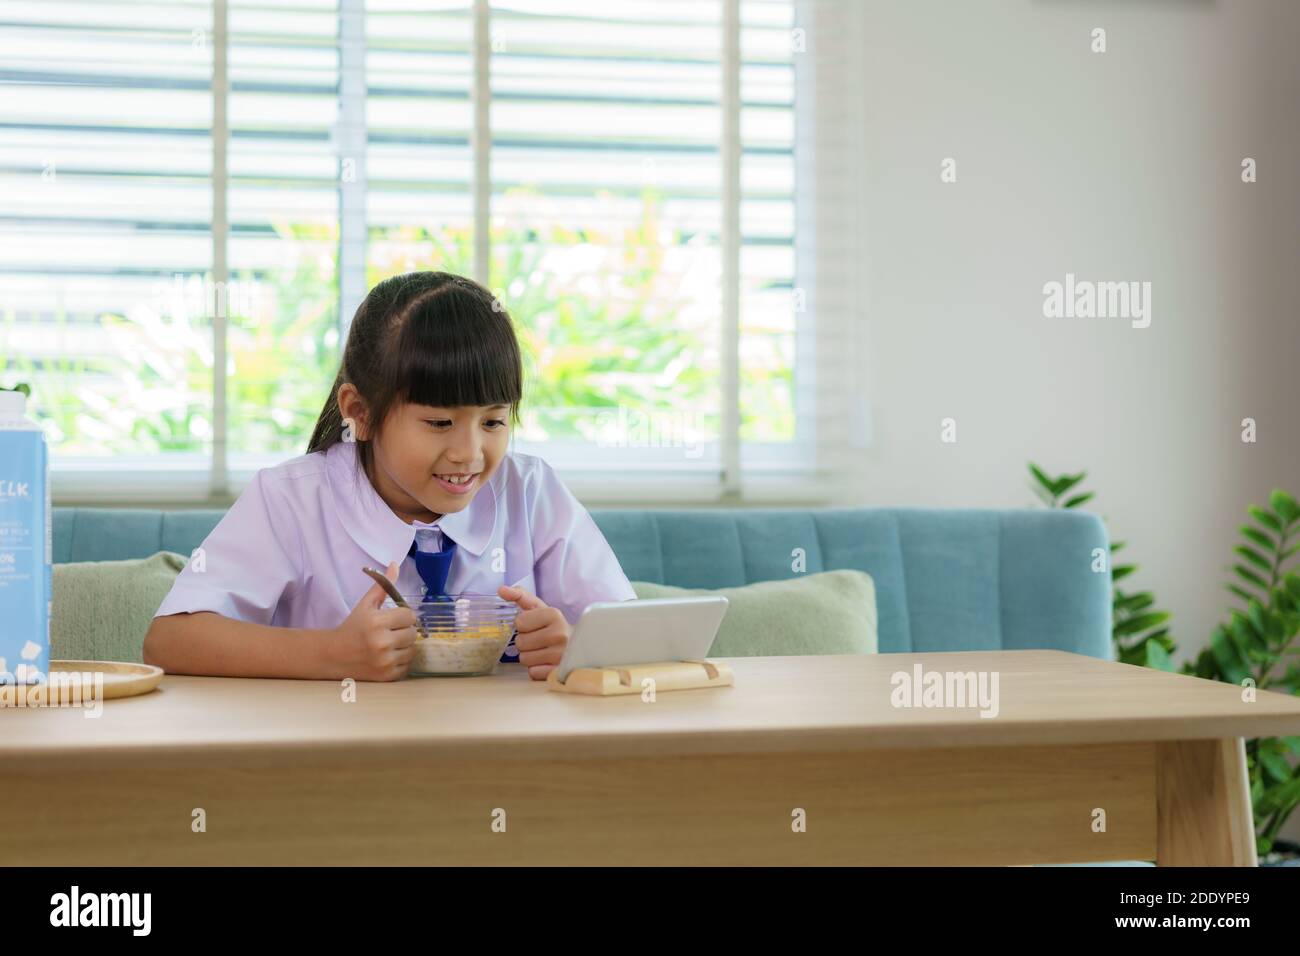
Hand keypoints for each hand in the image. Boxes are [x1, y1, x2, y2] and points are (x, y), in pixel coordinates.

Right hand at [328, 561, 418, 680]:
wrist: (333, 655)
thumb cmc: (352, 627)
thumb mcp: (365, 605)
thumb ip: (382, 586)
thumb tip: (395, 565)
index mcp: (376, 622)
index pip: (409, 615)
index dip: (404, 616)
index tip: (395, 618)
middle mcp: (381, 642)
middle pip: (413, 633)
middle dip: (405, 630)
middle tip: (392, 631)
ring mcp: (384, 661)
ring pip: (413, 650)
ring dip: (405, 646)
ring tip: (391, 644)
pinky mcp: (386, 676)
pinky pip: (407, 666)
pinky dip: (401, 661)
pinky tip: (389, 656)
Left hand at [498, 585, 569, 680]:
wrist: (579, 645)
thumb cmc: (554, 626)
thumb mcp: (540, 608)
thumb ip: (520, 596)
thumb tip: (501, 589)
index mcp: (554, 614)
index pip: (520, 622)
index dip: (524, 625)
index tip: (535, 626)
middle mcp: (560, 634)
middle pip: (520, 642)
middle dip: (526, 642)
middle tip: (539, 640)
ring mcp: (561, 655)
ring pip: (524, 659)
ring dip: (530, 656)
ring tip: (543, 651)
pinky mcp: (559, 672)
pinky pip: (532, 672)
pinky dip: (536, 669)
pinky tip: (546, 662)